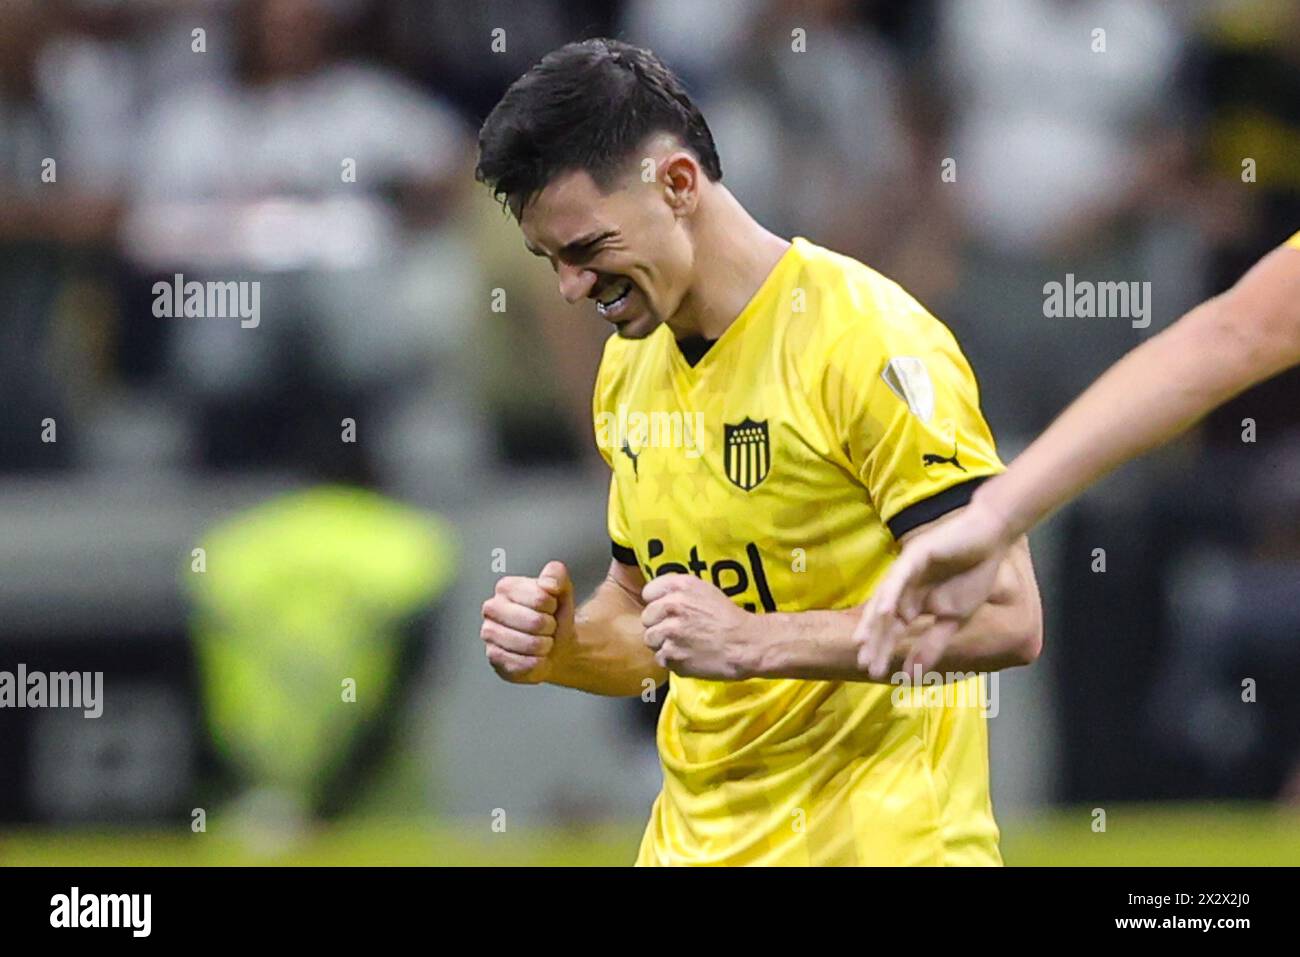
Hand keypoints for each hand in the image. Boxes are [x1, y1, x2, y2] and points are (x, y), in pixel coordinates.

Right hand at [481, 560, 574, 683]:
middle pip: (535, 622)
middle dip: (550, 627)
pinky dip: (537, 663)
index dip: (552, 606)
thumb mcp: (562, 591)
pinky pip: (522, 664)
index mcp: (506, 587)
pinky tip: (535, 656)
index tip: (550, 608)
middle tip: (547, 627)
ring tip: (542, 641)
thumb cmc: (554, 617)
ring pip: (528, 644)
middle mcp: (492, 608)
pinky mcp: (494, 659)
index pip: (541, 598)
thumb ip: (556, 575)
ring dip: (545, 646)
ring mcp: (490, 634)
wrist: (556, 647)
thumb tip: (548, 584)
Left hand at [640, 574, 758, 679]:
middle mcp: (671, 606)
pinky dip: (672, 660)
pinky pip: (660, 658)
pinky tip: (688, 656)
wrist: (745, 644)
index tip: (667, 611)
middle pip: (647, 618)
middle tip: (678, 631)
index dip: (657, 603)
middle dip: (659, 625)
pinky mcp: (671, 655)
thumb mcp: (704, 591)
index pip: (648, 593)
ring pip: (650, 639)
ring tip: (683, 645)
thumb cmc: (728, 617)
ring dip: (663, 644)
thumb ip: (679, 592)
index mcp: (679, 586)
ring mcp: (669, 632)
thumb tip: (658, 599)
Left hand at [854, 498, 1010, 678]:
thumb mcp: (952, 619)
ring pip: (885, 598)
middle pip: (883, 618)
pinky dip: (891, 594)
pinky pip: (900, 577)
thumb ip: (931, 645)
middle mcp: (902, 587)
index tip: (875, 674)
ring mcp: (905, 570)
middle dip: (874, 641)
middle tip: (864, 664)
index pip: (892, 630)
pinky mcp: (914, 555)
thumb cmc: (973, 577)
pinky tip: (885, 612)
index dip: (883, 650)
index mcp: (911, 602)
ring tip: (863, 643)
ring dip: (874, 621)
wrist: (992, 541)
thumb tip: (912, 676)